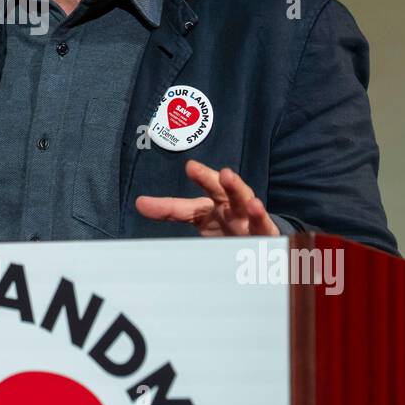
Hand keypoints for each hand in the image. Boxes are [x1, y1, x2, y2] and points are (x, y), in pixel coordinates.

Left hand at [135, 160, 280, 236]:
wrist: (256, 237)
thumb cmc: (224, 221)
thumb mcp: (197, 214)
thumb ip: (170, 209)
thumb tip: (139, 203)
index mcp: (216, 201)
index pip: (205, 192)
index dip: (201, 180)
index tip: (191, 167)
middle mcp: (234, 208)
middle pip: (231, 195)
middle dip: (230, 184)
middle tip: (225, 175)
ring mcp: (250, 222)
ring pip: (252, 211)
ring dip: (251, 205)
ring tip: (251, 200)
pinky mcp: (265, 237)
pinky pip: (265, 232)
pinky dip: (264, 226)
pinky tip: (261, 217)